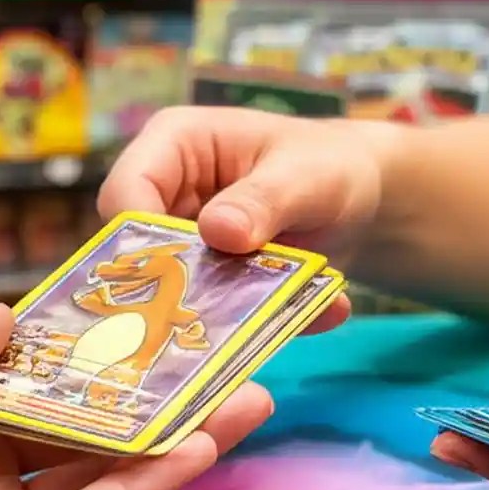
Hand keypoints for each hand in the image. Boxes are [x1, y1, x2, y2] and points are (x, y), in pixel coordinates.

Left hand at [0, 305, 272, 489]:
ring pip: (110, 479)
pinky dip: (147, 486)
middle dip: (163, 400)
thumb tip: (9, 311)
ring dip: (180, 440)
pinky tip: (195, 445)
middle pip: (94, 435)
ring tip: (243, 397)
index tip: (155, 323)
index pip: (50, 389)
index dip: (104, 359)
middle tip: (227, 361)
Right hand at [98, 106, 400, 332]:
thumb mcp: (306, 175)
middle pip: (136, 257)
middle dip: (171, 300)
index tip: (174, 282)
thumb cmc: (327, 162)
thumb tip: (218, 232)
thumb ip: (264, 200)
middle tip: (215, 334)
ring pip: (169, 300)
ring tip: (272, 343)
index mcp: (173, 146)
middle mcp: (165, 197)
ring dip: (218, 328)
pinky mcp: (209, 285)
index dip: (136, 241)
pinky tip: (323, 315)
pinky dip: (259, 332)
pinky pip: (211, 319)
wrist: (362, 196)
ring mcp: (184, 246)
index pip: (125, 194)